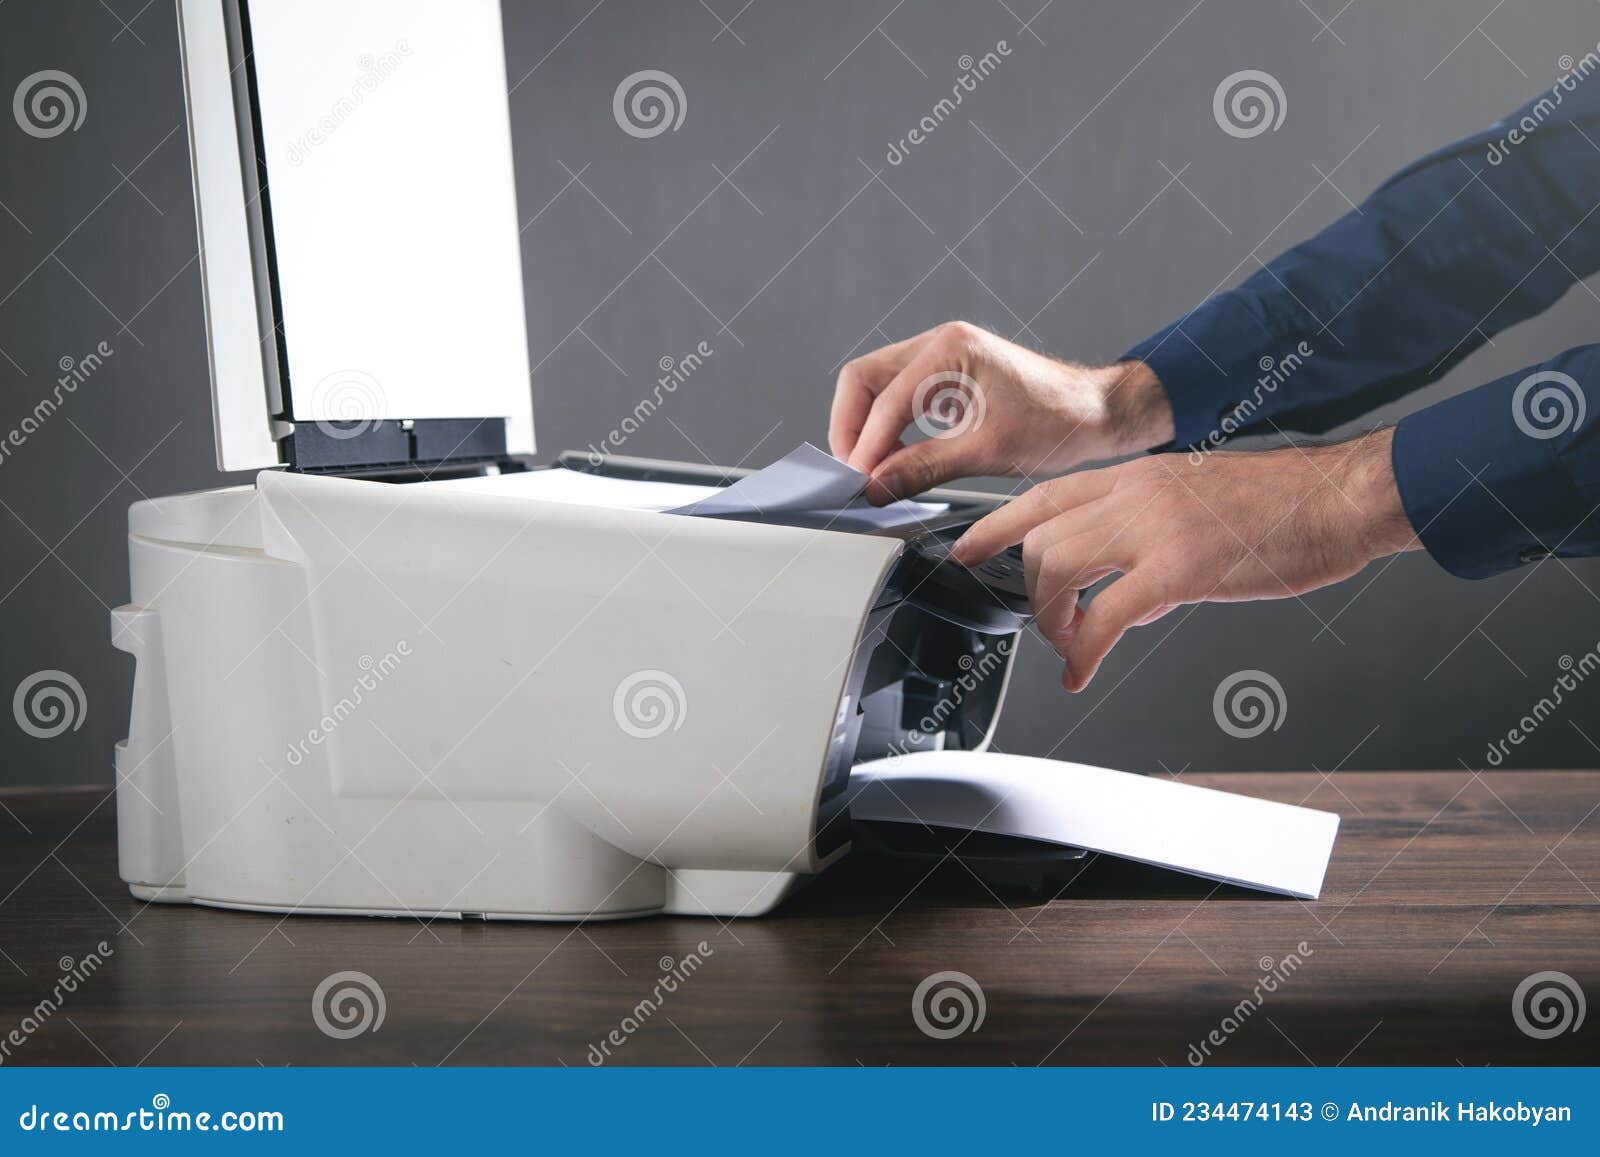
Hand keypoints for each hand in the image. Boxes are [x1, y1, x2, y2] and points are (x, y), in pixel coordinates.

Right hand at [829, 321, 1174, 502]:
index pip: (886, 400)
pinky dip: (887, 430)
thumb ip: (924, 467)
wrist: (1098, 415)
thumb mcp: (987, 451)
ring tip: (869, 471)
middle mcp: (940, 345)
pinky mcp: (947, 379)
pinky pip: (899, 400)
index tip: (858, 484)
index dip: (866, 446)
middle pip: (865, 380)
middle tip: (852, 474)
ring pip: (876, 388)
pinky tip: (892, 460)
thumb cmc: (1059, 422)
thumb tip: (877, 486)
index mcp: (950, 349)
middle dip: (850, 428)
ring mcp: (942, 359)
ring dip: (866, 429)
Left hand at [949, 429, 1420, 690]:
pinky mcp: (1179, 567)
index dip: (996, 524)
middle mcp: (1133, 492)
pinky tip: (1083, 672)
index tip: (966, 547)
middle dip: (1029, 591)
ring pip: (1056, 568)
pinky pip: (1104, 615)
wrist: (1341, 498)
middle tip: (1047, 625)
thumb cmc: (1286, 505)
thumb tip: (1124, 601)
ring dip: (1050, 618)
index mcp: (1137, 476)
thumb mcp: (1198, 506)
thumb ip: (1149, 543)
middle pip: (1039, 537)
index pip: (1044, 494)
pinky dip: (1082, 652)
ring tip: (1069, 646)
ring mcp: (1152, 527)